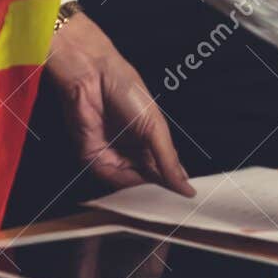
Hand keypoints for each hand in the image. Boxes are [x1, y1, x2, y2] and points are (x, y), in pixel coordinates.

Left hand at [43, 12, 194, 196]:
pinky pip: (106, 176)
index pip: (163, 168)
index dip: (173, 182)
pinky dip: (120, 181)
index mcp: (148, 139)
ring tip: (154, 191)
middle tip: (171, 200)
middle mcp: (129, 148)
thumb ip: (168, 159)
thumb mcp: (155, 126)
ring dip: (139, 187)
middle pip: (145, 178)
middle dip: (156, 188)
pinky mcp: (91, 155)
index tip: (186, 197)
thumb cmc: (126, 90)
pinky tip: (133, 182)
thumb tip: (186, 185)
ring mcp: (110, 152)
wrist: (92, 77)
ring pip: (127, 181)